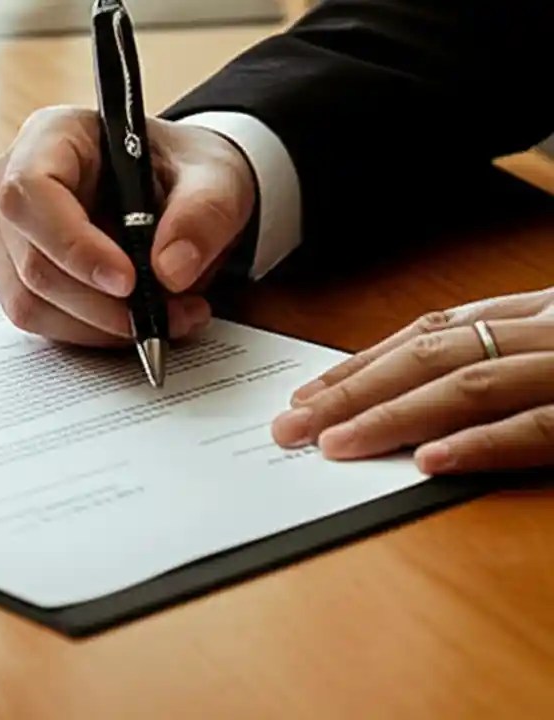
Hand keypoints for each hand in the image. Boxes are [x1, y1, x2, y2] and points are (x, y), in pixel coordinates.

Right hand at [0, 105, 256, 345]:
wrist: (180, 195)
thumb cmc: (184, 172)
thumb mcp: (216, 178)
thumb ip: (204, 214)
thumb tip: (172, 270)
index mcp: (52, 137)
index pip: (31, 192)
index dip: (72, 243)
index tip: (127, 280)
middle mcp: (15, 186)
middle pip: (32, 260)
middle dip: (101, 302)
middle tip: (168, 313)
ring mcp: (11, 237)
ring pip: (31, 301)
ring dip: (101, 326)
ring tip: (169, 317)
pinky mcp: (20, 278)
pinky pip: (42, 321)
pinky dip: (94, 333)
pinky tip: (141, 320)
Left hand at [271, 288, 553, 474]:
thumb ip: (502, 366)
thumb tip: (412, 397)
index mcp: (536, 316)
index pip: (431, 335)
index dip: (364, 365)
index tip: (306, 395)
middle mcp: (546, 334)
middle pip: (430, 358)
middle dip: (353, 392)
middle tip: (291, 427)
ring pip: (468, 386)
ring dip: (393, 416)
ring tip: (335, 444)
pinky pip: (537, 427)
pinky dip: (479, 443)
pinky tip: (427, 460)